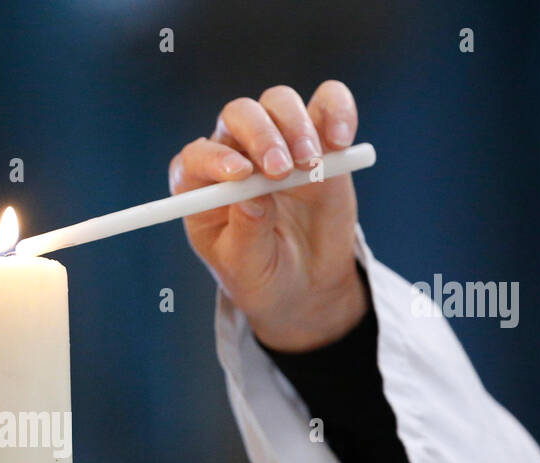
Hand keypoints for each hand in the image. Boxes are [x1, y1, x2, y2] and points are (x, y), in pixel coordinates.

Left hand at [168, 81, 368, 351]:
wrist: (306, 283)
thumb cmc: (263, 275)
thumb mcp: (247, 267)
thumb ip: (245, 232)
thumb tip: (251, 195)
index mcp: (202, 187)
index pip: (197, 157)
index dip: (215, 159)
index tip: (241, 176)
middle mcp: (235, 153)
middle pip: (239, 116)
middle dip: (259, 136)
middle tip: (281, 170)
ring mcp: (278, 141)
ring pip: (279, 103)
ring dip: (295, 127)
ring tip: (310, 167)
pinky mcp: (319, 138)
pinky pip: (327, 103)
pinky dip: (337, 111)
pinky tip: (342, 142)